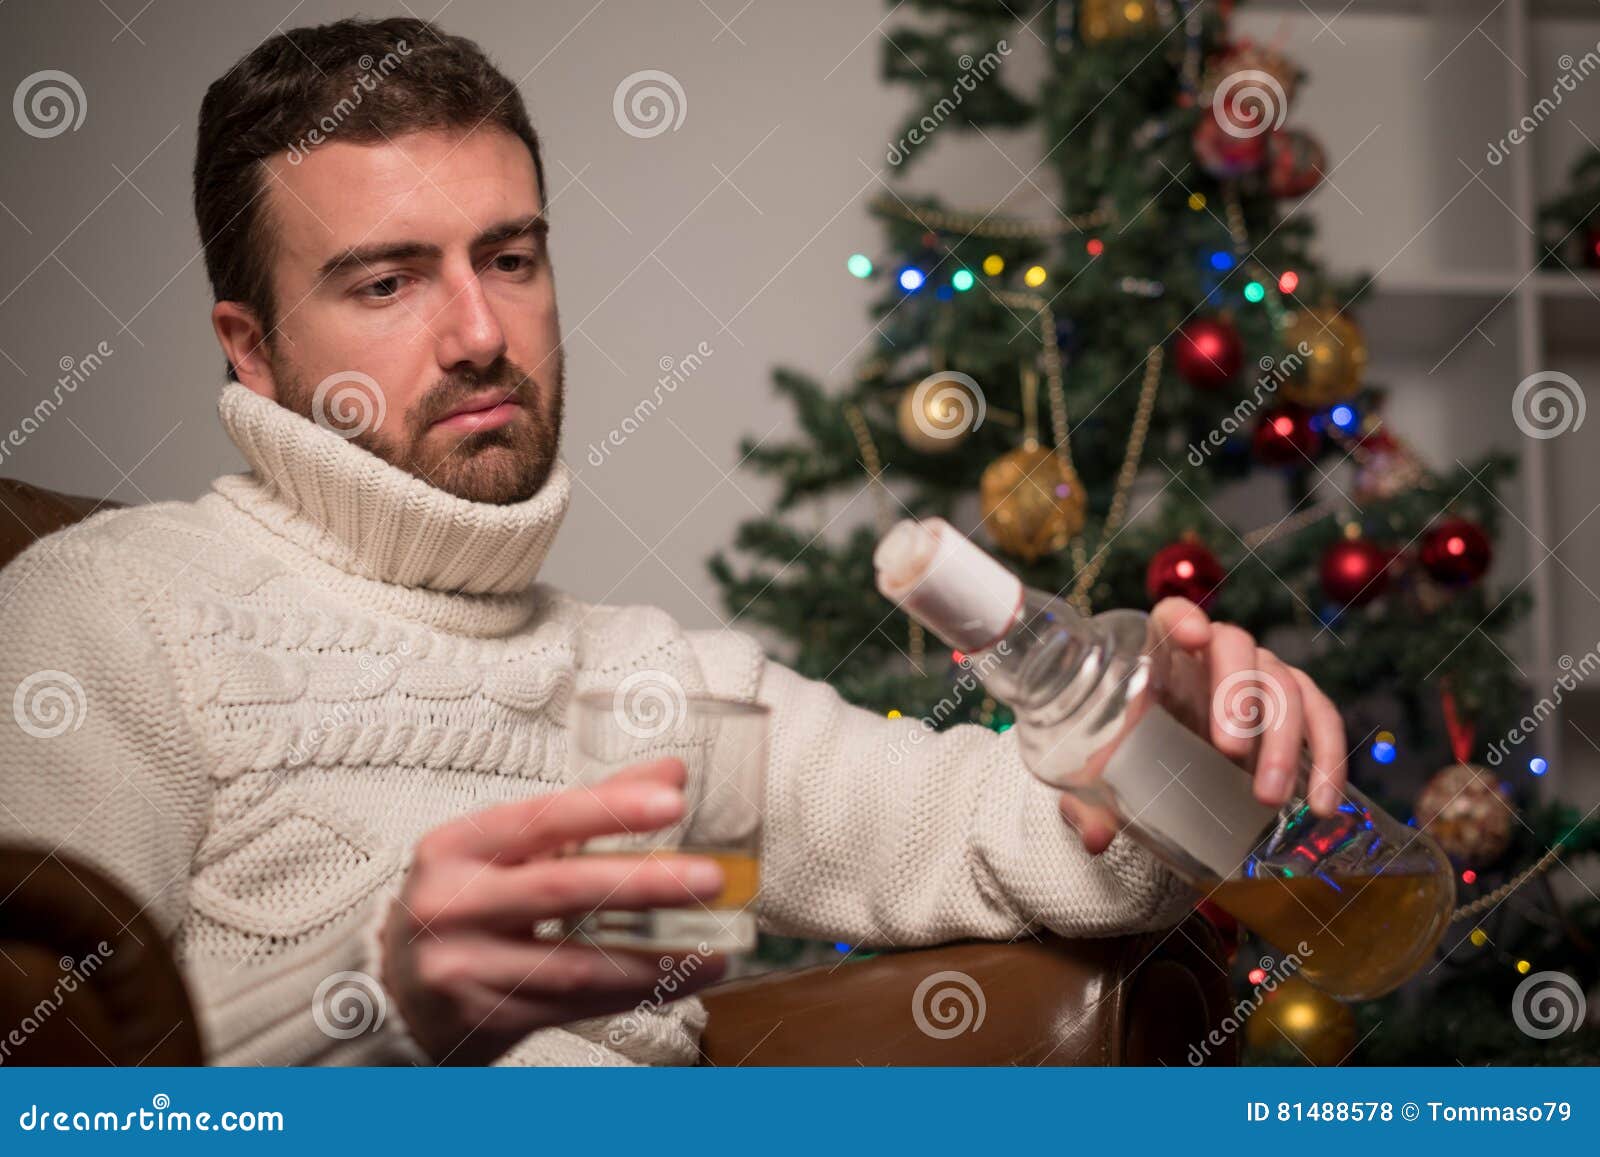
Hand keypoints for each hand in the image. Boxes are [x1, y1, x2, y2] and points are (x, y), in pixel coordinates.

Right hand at [380, 756, 728, 1063]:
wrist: (391, 994)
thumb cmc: (464, 905)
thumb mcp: (506, 850)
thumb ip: (590, 811)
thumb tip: (671, 774)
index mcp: (457, 846)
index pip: (541, 818)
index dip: (609, 809)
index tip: (672, 801)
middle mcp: (454, 903)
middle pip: (561, 889)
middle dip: (643, 883)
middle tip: (710, 877)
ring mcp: (465, 966)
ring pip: (574, 962)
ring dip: (653, 953)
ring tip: (711, 941)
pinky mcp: (485, 1019)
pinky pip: (575, 1005)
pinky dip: (634, 990)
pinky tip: (681, 977)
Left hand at [1058, 596, 1347, 855]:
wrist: (1169, 760)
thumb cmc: (1133, 750)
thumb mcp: (1106, 774)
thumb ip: (1092, 802)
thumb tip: (1092, 839)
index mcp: (1162, 656)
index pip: (1171, 615)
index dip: (1184, 617)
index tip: (1193, 635)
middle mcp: (1215, 655)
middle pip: (1237, 647)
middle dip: (1238, 695)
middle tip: (1230, 751)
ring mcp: (1260, 674)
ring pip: (1285, 684)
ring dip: (1283, 741)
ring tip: (1268, 797)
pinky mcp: (1294, 704)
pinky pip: (1321, 716)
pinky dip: (1328, 757)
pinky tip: (1322, 803)